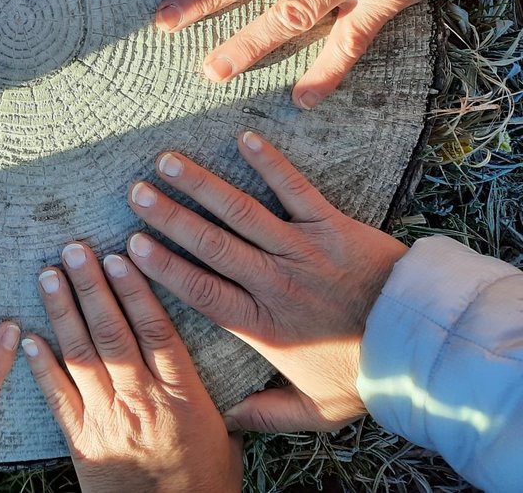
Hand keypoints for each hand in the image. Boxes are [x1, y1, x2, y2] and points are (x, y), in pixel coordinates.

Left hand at [23, 243, 240, 492]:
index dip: (137, 290)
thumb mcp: (220, 431)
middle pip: (115, 332)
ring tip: (48, 274)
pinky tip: (26, 336)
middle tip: (74, 248)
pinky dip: (41, 365)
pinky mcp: (83, 442)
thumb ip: (204, 386)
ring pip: (83, 355)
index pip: (157, 330)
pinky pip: (58, 397)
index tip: (121, 255)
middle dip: (92, 286)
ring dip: (63, 311)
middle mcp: (144, 401)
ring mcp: (110, 420)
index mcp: (182, 395)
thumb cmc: (204, 483)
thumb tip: (203, 344)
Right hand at [125, 132, 408, 431]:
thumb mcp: (318, 411)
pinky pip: (296, 189)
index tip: (133, 247)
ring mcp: (302, 252)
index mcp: (263, 325)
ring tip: (168, 162)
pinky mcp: (332, 227)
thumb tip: (225, 420)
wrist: (426, 347)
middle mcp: (274, 284)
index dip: (165, 267)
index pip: (202, 291)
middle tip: (136, 193)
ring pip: (241, 212)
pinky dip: (270, 163)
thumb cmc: (370, 376)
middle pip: (211, 245)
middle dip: (169, 217)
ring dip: (202, 185)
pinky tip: (244, 139)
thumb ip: (268, 413)